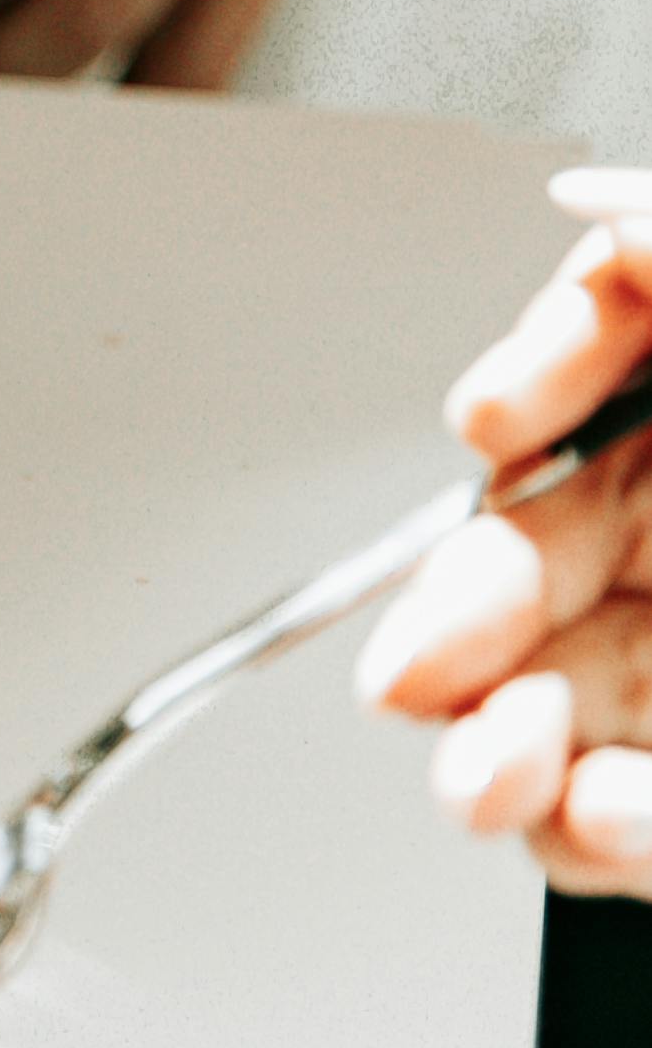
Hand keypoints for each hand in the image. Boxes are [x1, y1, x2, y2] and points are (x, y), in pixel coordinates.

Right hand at [359, 171, 651, 892]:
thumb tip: (605, 212)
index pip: (598, 367)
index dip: (539, 380)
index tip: (495, 417)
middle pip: (545, 561)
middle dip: (461, 618)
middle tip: (417, 666)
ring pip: (567, 706)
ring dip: (507, 749)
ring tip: (489, 778)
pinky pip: (633, 812)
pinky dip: (602, 834)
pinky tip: (593, 816)